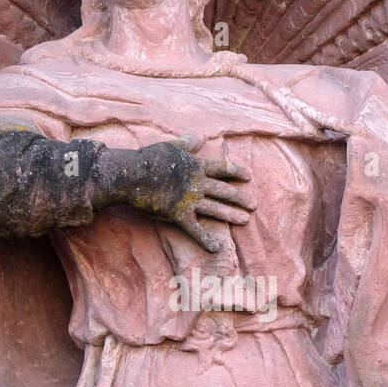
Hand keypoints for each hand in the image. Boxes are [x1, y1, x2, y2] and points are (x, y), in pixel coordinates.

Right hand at [104, 137, 251, 252]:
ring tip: (245, 220)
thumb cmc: (149, 158)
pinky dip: (206, 239)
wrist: (133, 174)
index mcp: (196, 166)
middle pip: (224, 190)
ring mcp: (190, 200)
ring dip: (232, 215)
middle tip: (254, 205)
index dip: (236, 171)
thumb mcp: (171, 146)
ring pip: (216, 208)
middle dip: (240, 198)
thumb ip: (187, 143)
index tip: (249, 176)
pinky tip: (216, 248)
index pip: (222, 168)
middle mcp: (197, 183)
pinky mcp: (179, 214)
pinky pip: (195, 229)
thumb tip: (201, 138)